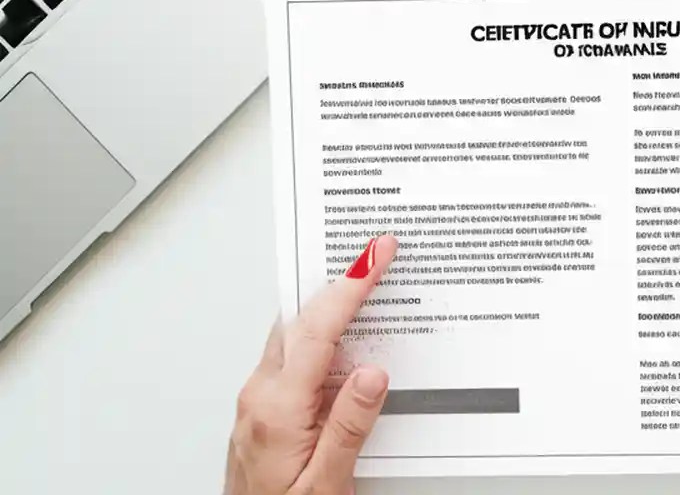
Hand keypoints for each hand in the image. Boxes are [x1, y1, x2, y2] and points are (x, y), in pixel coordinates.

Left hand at [225, 235, 397, 494]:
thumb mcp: (327, 484)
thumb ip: (350, 426)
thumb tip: (372, 375)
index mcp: (277, 410)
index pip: (318, 332)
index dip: (350, 288)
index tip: (374, 257)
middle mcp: (260, 400)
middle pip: (299, 321)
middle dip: (338, 284)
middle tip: (374, 256)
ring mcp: (256, 403)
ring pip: (293, 337)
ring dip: (327, 309)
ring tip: (363, 285)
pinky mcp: (262, 411)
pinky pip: (291, 360)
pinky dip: (318, 339)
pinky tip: (343, 342)